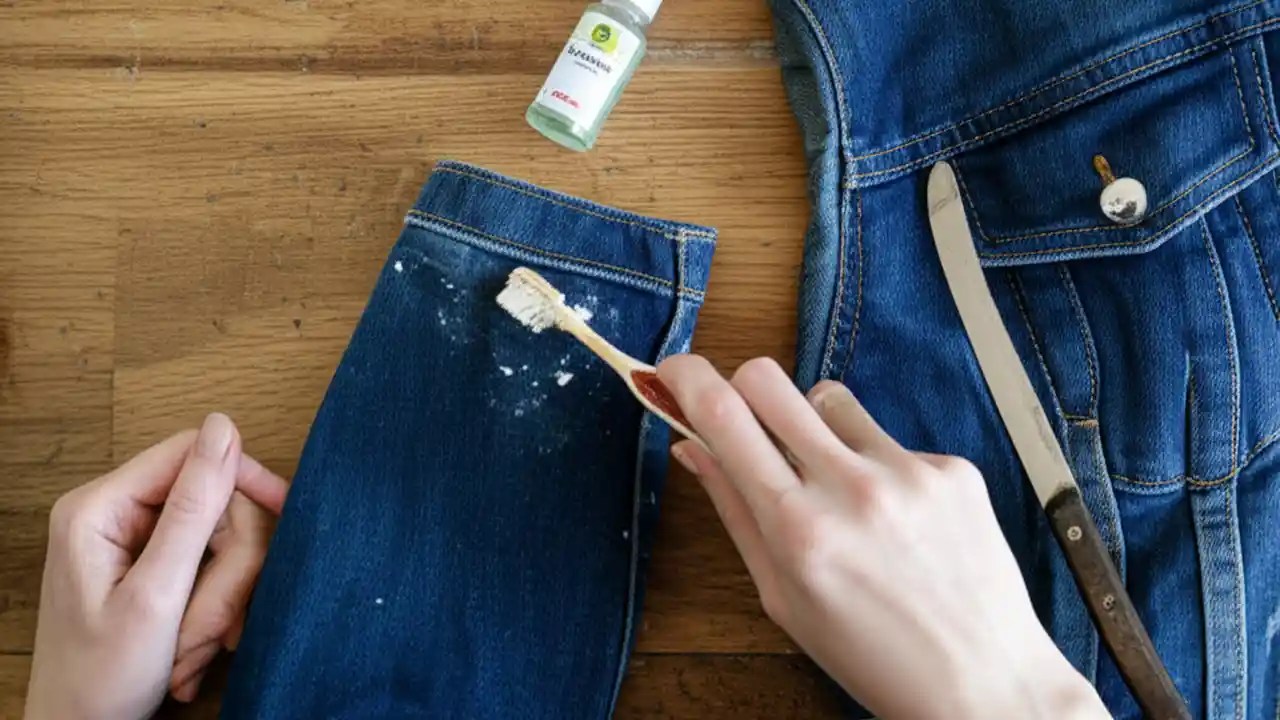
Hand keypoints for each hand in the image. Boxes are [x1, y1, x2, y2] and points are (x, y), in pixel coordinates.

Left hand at [25, 414, 288, 718]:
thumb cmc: (100, 678)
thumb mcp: (157, 595)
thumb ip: (193, 510)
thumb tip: (224, 429)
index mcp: (99, 507)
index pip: (193, 453)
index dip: (243, 480)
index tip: (284, 514)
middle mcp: (112, 513)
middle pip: (210, 503)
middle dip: (228, 566)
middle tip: (220, 623)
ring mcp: (128, 540)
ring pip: (215, 540)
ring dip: (222, 596)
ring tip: (198, 645)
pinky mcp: (146, 566)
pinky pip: (205, 566)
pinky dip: (212, 606)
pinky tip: (195, 643)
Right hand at [659, 356, 1108, 719]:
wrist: (982, 681)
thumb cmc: (872, 654)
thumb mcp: (782, 596)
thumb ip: (736, 513)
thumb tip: (691, 447)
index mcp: (798, 529)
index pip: (724, 415)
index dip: (685, 378)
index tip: (672, 370)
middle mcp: (852, 489)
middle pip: (768, 379)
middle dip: (740, 387)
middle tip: (744, 419)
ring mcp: (908, 473)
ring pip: (830, 399)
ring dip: (814, 428)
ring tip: (836, 488)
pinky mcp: (952, 468)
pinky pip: (888, 439)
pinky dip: (877, 467)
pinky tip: (895, 520)